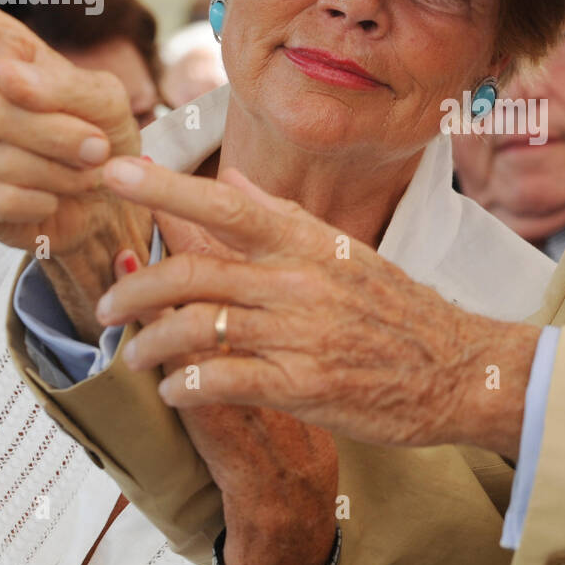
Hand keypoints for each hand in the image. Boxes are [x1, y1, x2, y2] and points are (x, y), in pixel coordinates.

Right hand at [0, 0, 149, 335]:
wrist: (104, 205)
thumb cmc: (102, 141)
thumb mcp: (109, 105)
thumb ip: (68, 87)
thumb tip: (5, 73)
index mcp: (3, 54)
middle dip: (60, 133)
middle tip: (98, 149)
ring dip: (59, 171)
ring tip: (85, 174)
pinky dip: (40, 199)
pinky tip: (53, 199)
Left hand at [95, 158, 538, 458]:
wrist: (458, 369)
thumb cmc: (398, 310)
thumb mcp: (345, 251)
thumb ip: (280, 215)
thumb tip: (227, 179)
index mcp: (306, 242)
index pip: (224, 205)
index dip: (163, 187)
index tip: (114, 172)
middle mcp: (299, 280)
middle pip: (193, 272)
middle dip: (134, 289)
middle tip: (105, 307)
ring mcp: (301, 332)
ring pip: (197, 328)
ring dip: (150, 344)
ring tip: (134, 356)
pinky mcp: (304, 384)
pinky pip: (223, 380)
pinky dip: (186, 387)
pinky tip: (175, 392)